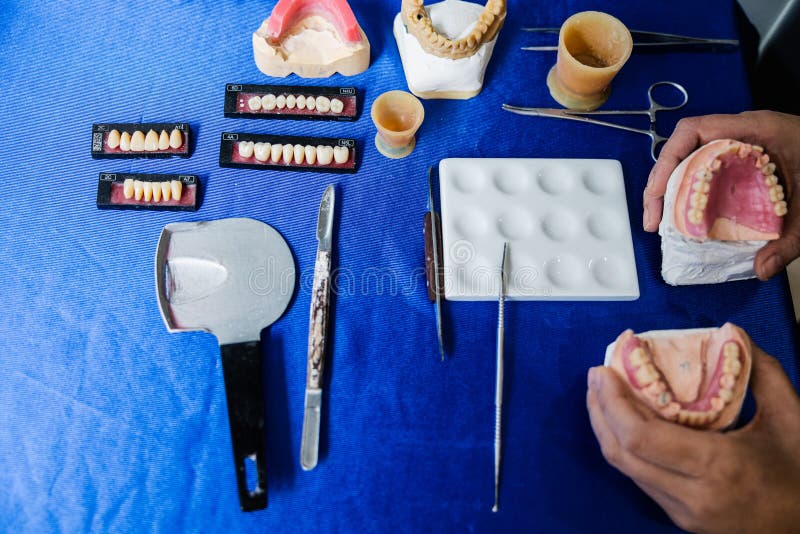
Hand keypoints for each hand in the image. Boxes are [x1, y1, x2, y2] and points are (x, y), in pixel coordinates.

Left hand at [586, 346, 799, 532]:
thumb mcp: (792, 417)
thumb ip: (762, 371)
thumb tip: (732, 334)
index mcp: (718, 466)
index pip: (641, 437)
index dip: (612, 403)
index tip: (603, 371)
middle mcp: (692, 494)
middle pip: (621, 453)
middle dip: (600, 410)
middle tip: (597, 376)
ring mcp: (683, 511)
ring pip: (625, 469)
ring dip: (607, 428)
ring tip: (604, 393)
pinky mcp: (681, 518)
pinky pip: (641, 478)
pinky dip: (627, 447)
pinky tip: (627, 422)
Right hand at [642, 110, 799, 279]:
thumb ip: (790, 241)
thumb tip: (760, 270)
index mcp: (756, 129)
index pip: (693, 131)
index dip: (666, 160)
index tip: (657, 195)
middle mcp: (744, 131)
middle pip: (684, 147)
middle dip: (661, 182)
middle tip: (654, 219)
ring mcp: (745, 142)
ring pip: (693, 157)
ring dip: (674, 186)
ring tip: (665, 219)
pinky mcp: (749, 155)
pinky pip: (709, 166)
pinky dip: (693, 187)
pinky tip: (692, 213)